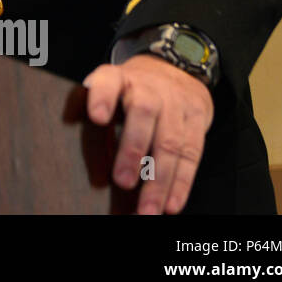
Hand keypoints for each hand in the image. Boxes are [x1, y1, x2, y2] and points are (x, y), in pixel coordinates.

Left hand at [82, 54, 213, 214]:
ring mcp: (176, 103)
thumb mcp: (108, 93)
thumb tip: (84, 160)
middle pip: (143, 113)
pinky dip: (181, 183)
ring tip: (147, 210)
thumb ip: (94, 121)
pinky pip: (192, 154)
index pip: (108, 81)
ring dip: (159, 180)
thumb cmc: (131, 92)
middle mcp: (148, 87)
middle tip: (122, 181)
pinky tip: (171, 205)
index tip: (96, 117)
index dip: (102, 97)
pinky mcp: (197, 119)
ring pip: (170, 141)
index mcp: (117, 78)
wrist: (174, 71)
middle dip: (133, 150)